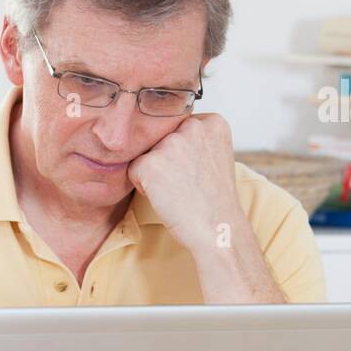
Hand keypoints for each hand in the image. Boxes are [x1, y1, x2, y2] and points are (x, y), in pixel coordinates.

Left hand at [126, 112, 244, 253]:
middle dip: (167, 159)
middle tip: (187, 182)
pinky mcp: (150, 163)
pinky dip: (143, 186)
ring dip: (155, 172)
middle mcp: (192, 126)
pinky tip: (166, 196)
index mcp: (212, 122)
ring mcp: (170, 143)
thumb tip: (158, 130)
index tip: (199, 170)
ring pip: (146, 153)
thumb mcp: (214, 155)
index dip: (183, 153)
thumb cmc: (214, 198)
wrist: (217, 228)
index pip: (177, 127)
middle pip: (160, 137)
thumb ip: (193, 137)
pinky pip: (133, 169)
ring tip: (178, 189)